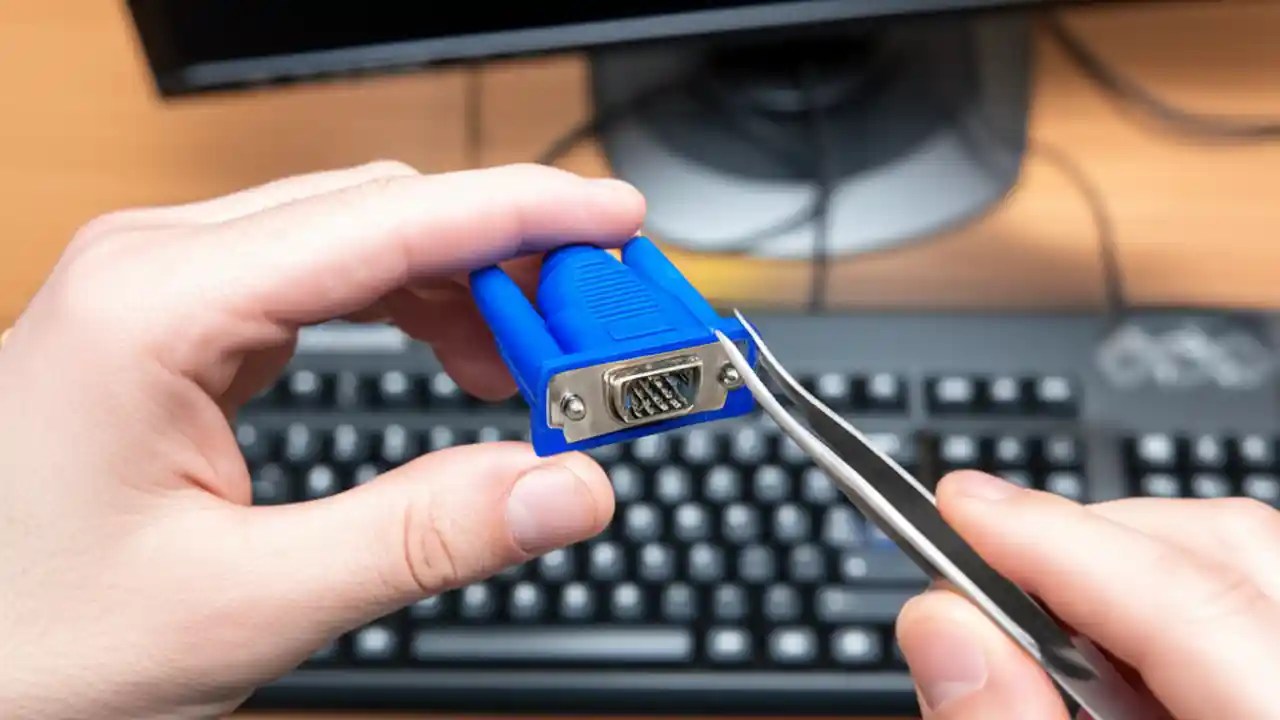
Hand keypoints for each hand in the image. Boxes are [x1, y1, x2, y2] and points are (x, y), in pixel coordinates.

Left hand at [0, 161, 644, 718]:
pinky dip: (414, 312)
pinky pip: (325, 283)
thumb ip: (423, 536)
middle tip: (604, 329)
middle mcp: (160, 268)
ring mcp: (165, 290)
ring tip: (543, 366)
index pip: (390, 220)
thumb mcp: (245, 600)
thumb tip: (566, 488)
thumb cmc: (28, 636)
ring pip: (361, 244)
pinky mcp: (179, 326)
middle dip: (512, 261)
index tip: (619, 225)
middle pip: (385, 216)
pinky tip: (463, 363)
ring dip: (469, 290)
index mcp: (159, 302)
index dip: (524, 215)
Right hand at [895, 471, 1279, 719]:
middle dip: (1081, 547)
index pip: (1197, 600)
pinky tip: (1103, 661)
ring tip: (1034, 632)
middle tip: (974, 580)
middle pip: (1223, 549)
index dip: (1059, 544)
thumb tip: (944, 627)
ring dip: (1117, 570)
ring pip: (1239, 554)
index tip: (955, 511)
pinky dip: (1158, 605)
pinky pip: (1249, 595)